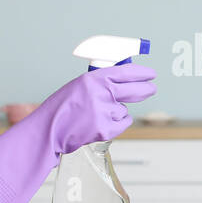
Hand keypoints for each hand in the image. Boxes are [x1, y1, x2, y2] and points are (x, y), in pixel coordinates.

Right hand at [28, 64, 157, 157]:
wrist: (49, 130)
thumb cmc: (63, 108)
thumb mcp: (79, 86)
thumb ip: (100, 83)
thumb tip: (124, 82)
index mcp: (92, 79)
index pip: (124, 72)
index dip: (141, 73)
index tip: (150, 74)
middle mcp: (100, 93)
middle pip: (133, 90)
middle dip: (145, 89)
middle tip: (152, 88)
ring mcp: (104, 112)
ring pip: (124, 109)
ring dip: (117, 112)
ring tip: (95, 115)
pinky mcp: (106, 129)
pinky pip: (122, 123)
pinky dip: (116, 124)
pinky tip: (99, 124)